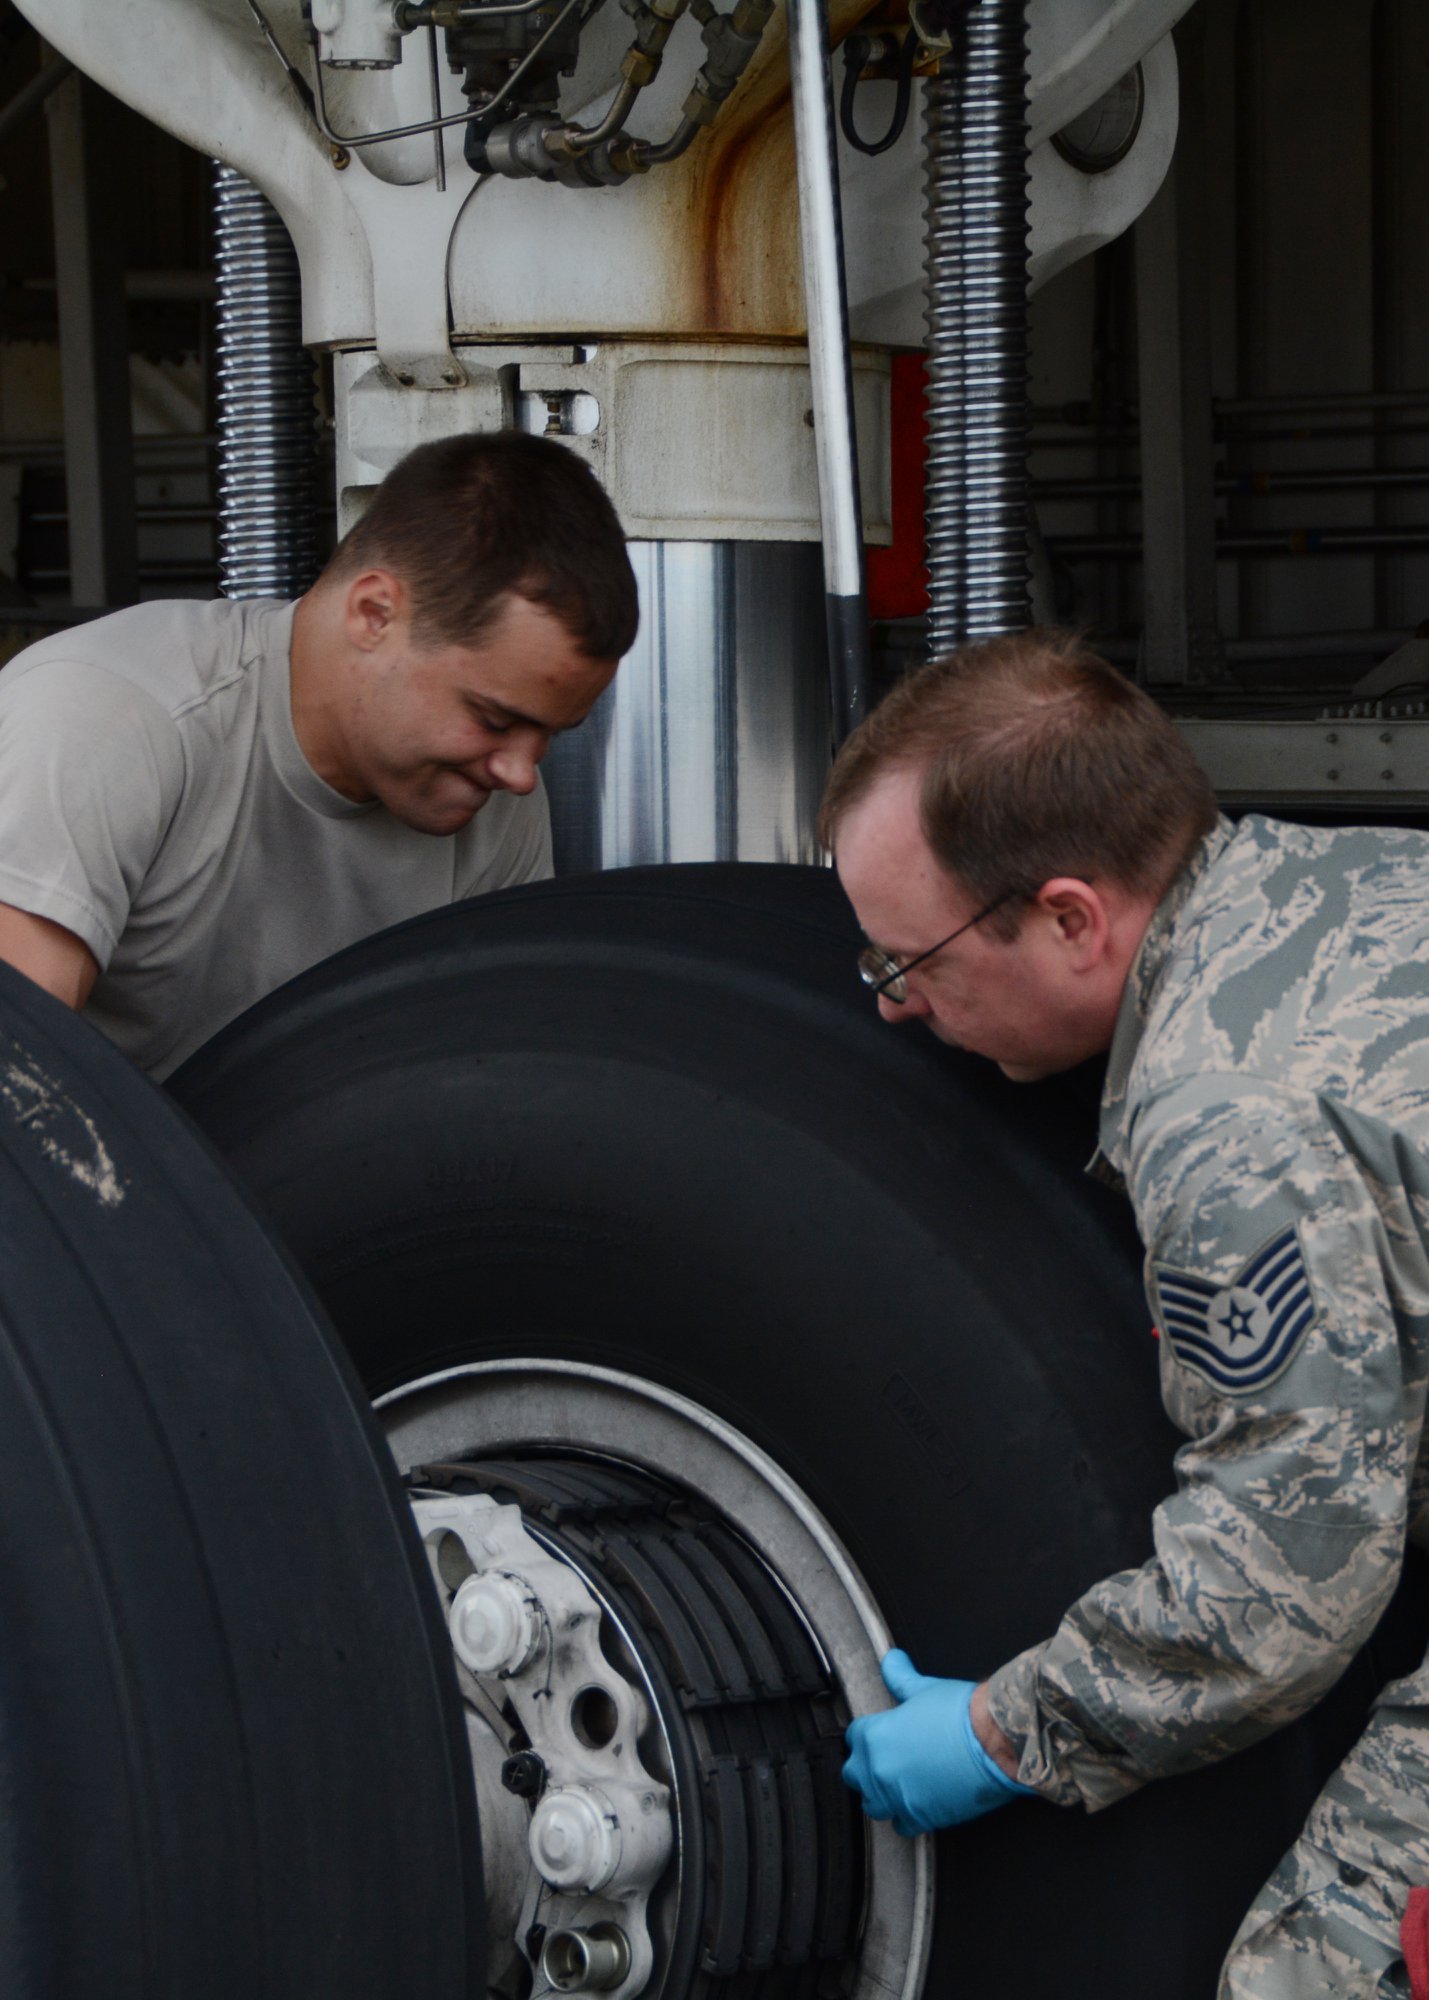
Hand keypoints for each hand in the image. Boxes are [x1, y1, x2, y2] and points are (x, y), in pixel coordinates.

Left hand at [841, 1649, 1033, 1835]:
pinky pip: (900, 1826)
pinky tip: (916, 1804)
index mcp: (875, 1737)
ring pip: (873, 1804)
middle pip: (855, 1775)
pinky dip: (905, 1818)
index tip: (877, 1736)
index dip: (867, 1735)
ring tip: (896, 1785)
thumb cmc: (962, 1715)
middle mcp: (879, 1771)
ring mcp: (898, 1797)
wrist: (996, 1742)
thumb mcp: (924, 1688)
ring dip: (881, 1795)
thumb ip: (900, 1678)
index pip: (853, 1738)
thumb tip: (891, 1662)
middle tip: (886, 1759)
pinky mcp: (921, 1818)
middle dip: (867, 1767)